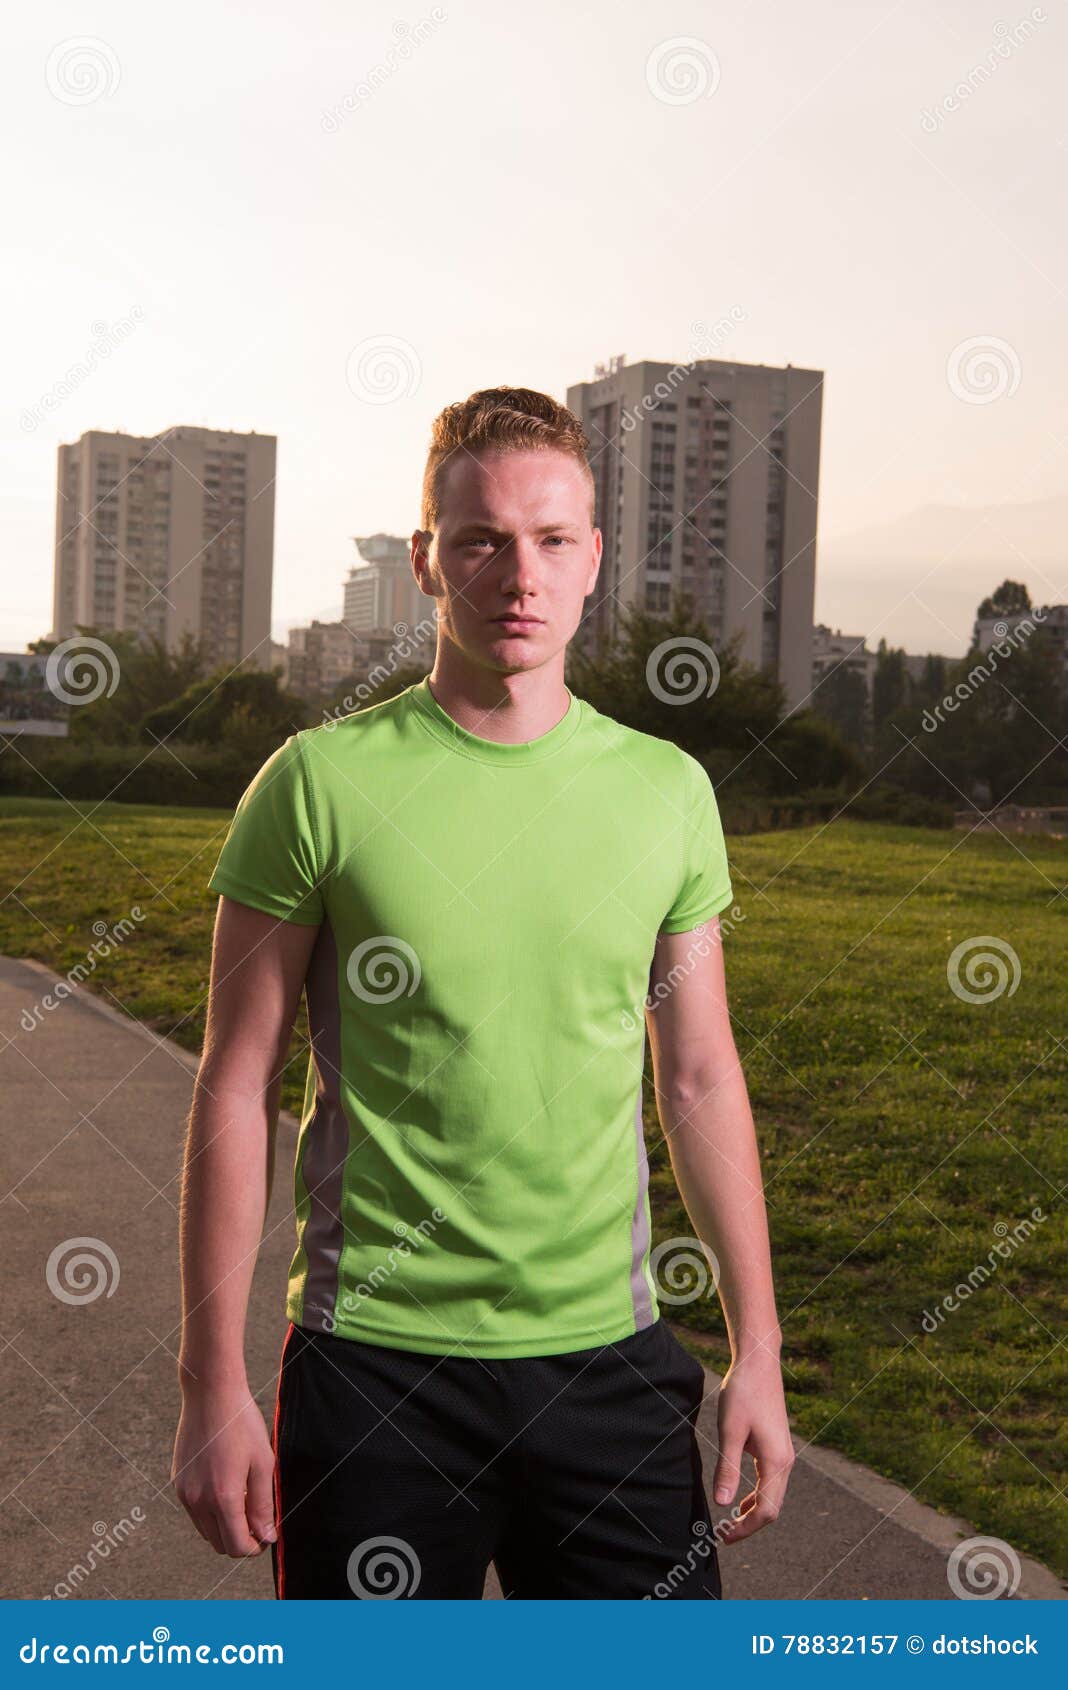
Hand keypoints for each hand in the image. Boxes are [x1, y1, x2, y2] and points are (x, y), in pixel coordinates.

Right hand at [172, 1386, 276, 1556]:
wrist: (210, 1394)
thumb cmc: (241, 1424)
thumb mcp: (263, 1462)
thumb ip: (263, 1505)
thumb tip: (266, 1537)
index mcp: (222, 1498)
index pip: (236, 1546)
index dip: (254, 1548)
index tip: (266, 1536)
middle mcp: (198, 1501)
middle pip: (218, 1543)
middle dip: (239, 1539)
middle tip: (257, 1521)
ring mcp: (184, 1492)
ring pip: (205, 1530)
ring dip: (223, 1526)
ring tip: (243, 1499)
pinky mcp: (177, 1481)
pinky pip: (194, 1511)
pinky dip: (210, 1511)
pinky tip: (225, 1486)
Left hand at [712, 1347, 793, 1542]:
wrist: (759, 1362)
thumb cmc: (743, 1393)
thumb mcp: (729, 1431)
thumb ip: (727, 1468)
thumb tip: (722, 1503)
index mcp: (776, 1461)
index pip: (765, 1510)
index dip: (745, 1528)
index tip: (723, 1536)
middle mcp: (785, 1462)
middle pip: (772, 1508)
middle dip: (749, 1525)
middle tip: (724, 1535)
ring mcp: (784, 1454)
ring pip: (773, 1496)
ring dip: (753, 1512)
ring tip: (730, 1522)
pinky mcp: (777, 1447)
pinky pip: (771, 1482)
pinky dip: (757, 1496)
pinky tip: (740, 1499)